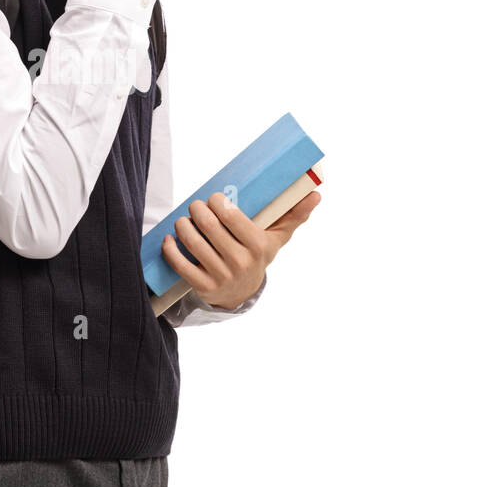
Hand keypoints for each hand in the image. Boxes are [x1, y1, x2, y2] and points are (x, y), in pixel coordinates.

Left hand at [160, 189, 321, 309]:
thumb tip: (316, 194)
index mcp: (258, 246)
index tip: (215, 198)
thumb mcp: (278, 237)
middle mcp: (240, 262)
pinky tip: (171, 238)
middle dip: (197, 209)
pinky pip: (180, 264)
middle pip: (208, 226)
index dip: (218, 202)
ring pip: (192, 242)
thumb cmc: (258, 254)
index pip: (231, 216)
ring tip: (184, 219)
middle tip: (196, 205)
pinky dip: (171, 248)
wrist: (244, 292)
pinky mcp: (204, 287)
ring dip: (183, 225)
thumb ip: (295, 215)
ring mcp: (221, 276)